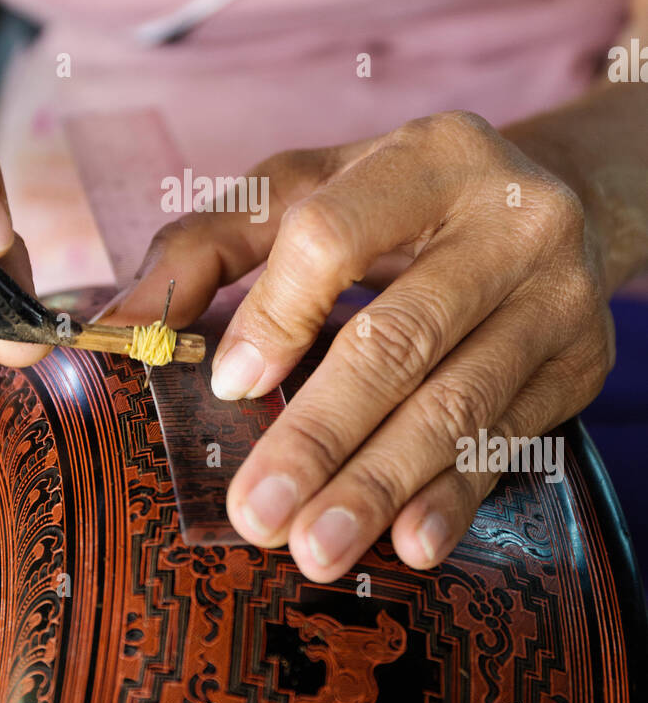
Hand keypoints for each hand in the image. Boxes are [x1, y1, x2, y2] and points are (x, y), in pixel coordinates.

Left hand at [110, 111, 613, 581]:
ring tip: (316, 546)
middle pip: (400, 336)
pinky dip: (455, 496)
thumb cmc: (399, 203)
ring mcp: (556, 295)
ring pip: (458, 402)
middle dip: (321, 433)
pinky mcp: (582, 362)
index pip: (334, 235)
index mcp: (428, 157)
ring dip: (380, 483)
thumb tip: (120, 324)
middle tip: (258, 512)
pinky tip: (411, 542)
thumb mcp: (305, 193)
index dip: (276, 313)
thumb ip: (207, 246)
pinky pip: (511, 441)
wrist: (550, 211)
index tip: (230, 386)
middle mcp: (509, 221)